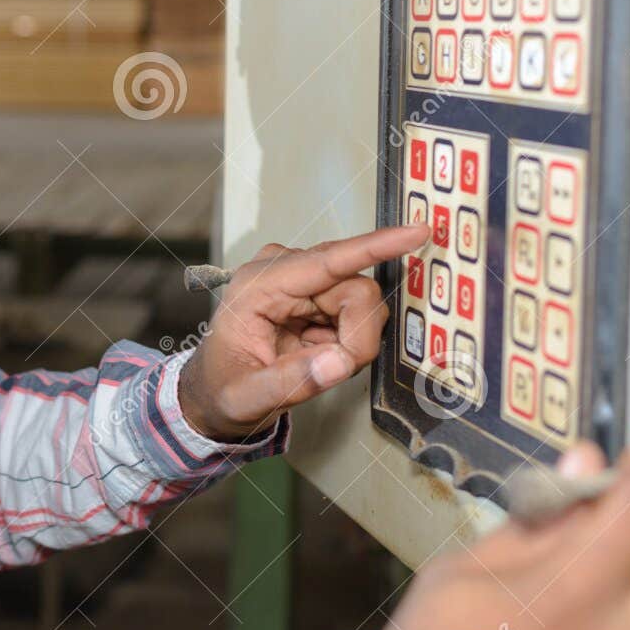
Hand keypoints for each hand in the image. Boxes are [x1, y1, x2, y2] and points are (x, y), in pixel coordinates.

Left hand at [177, 224, 428, 440]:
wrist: (213, 390)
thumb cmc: (223, 388)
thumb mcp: (245, 397)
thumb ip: (290, 383)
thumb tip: (338, 363)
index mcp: (257, 286)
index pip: (326, 261)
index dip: (375, 246)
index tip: (416, 232)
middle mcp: (281, 271)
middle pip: (355, 289)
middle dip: (357, 335)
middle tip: (335, 368)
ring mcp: (302, 278)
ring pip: (362, 301)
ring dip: (352, 339)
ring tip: (316, 361)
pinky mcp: (317, 291)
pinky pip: (357, 311)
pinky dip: (348, 339)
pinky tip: (319, 350)